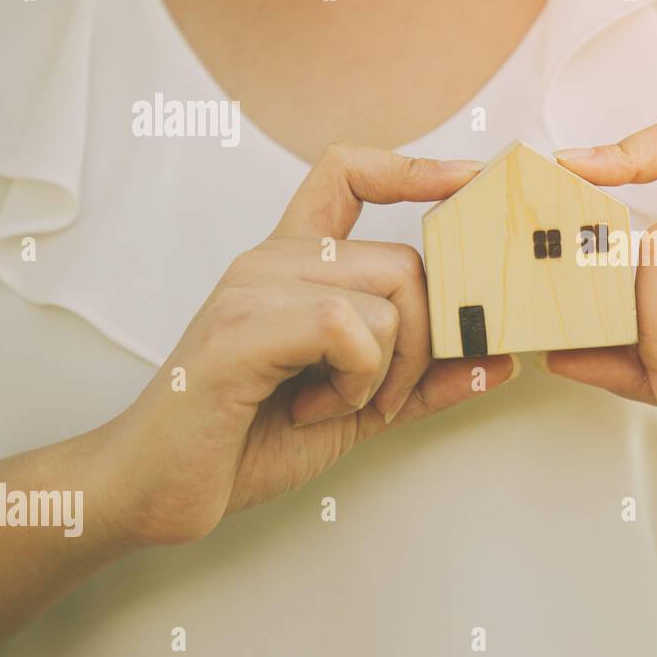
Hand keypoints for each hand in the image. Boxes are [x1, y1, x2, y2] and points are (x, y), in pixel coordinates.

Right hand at [101, 144, 515, 545]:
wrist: (158, 489)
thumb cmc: (249, 438)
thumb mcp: (358, 405)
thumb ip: (423, 378)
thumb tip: (499, 359)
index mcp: (295, 264)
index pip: (348, 171)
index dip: (413, 168)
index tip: (468, 181)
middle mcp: (273, 261)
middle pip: (406, 261)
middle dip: (423, 343)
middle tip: (381, 396)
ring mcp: (253, 289)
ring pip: (387, 297)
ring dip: (386, 372)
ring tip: (332, 405)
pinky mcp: (242, 330)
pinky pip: (347, 326)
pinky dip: (355, 380)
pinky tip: (312, 408)